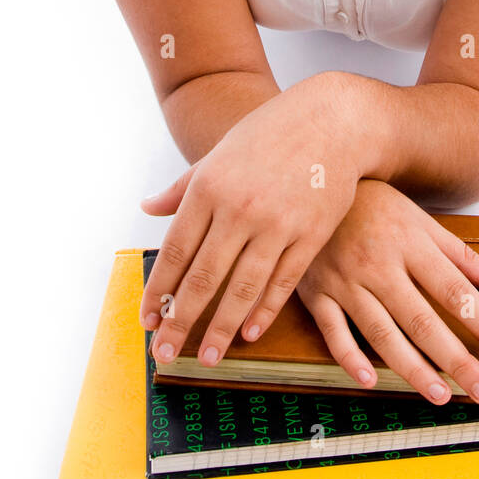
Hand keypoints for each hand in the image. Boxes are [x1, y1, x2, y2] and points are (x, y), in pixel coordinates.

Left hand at [139, 73, 363, 368]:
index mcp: (210, 187)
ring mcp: (278, 224)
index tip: (147, 321)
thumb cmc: (269, 135)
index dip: (159, 292)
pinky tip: (249, 332)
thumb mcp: (219, 154)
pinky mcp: (311, 234)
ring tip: (207, 357)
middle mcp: (240, 208)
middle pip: (204, 278)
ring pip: (243, 288)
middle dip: (181, 322)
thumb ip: (182, 187)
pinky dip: (265, 310)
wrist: (332, 120)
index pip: (177, 252)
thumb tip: (146, 207)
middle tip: (164, 353)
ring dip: (221, 328)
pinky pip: (283, 282)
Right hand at [293, 179, 478, 404]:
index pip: (457, 292)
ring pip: (382, 332)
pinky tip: (369, 379)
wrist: (315, 184)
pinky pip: (333, 331)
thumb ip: (460, 256)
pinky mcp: (317, 293)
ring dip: (412, 368)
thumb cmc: (374, 205)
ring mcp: (346, 281)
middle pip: (423, 320)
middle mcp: (380, 265)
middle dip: (456, 359)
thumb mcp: (420, 220)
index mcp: (411, 245)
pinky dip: (349, 357)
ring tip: (440, 395)